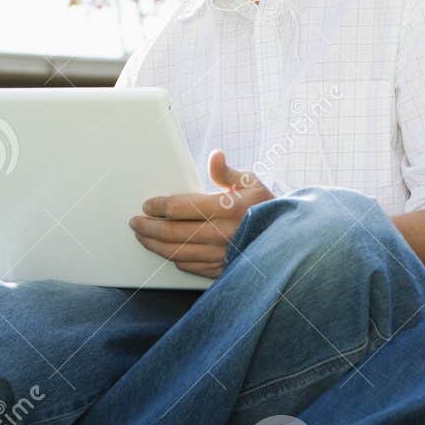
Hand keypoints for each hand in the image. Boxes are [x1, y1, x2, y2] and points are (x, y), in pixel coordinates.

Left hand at [131, 150, 273, 279]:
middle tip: (135, 223)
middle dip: (148, 228)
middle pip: (172, 233)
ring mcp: (220, 254)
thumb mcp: (252, 183)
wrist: (289, 238)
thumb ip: (227, 172)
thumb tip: (215, 156)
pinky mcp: (222, 268)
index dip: (159, 206)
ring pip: (177, 253)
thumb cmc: (268, 207)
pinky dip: (175, 260)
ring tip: (143, 238)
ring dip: (155, 246)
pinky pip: (191, 267)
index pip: (180, 207)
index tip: (148, 205)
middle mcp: (221, 233)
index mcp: (226, 208)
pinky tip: (169, 252)